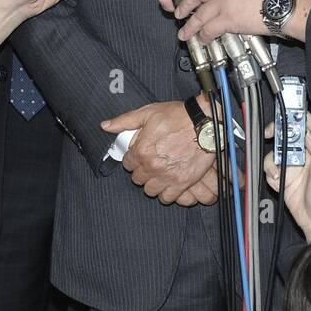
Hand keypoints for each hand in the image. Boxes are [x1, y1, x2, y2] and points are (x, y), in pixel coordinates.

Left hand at [101, 100, 215, 203]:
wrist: (205, 123)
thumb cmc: (177, 116)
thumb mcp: (148, 113)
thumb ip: (124, 121)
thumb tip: (105, 126)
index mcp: (142, 150)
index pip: (127, 164)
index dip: (133, 158)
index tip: (141, 154)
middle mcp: (152, 166)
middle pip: (138, 179)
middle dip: (142, 171)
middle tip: (151, 162)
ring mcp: (167, 177)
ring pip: (150, 190)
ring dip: (153, 183)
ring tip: (160, 173)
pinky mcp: (183, 183)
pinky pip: (167, 197)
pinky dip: (166, 192)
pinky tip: (169, 182)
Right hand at [264, 112, 310, 239]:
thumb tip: (308, 136)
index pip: (310, 129)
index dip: (302, 117)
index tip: (292, 109)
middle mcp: (302, 157)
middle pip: (287, 136)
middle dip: (277, 132)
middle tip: (269, 132)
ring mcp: (290, 167)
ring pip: (274, 153)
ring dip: (272, 161)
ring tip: (277, 174)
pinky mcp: (281, 178)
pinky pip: (269, 169)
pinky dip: (269, 174)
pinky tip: (277, 182)